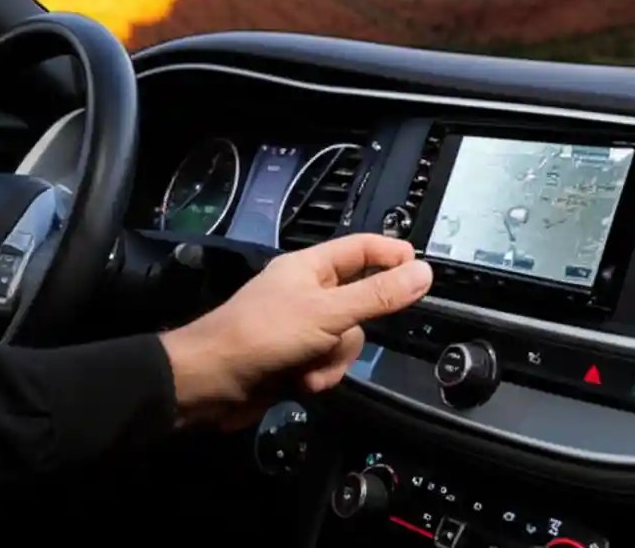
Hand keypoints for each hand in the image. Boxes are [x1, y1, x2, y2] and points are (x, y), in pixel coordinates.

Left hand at [158, 233, 432, 430]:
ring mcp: (302, 328)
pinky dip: (320, 376)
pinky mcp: (297, 360)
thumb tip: (425, 272)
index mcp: (310, 268)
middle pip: (361, 304)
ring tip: (309, 369)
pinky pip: (329, 364)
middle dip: (353, 332)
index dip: (392, 255)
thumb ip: (377, 295)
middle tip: (338, 337)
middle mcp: (308, 294)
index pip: (362, 249)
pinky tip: (300, 384)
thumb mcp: (328, 314)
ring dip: (334, 361)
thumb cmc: (263, 336)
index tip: (421, 272)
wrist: (209, 385)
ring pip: (348, 340)